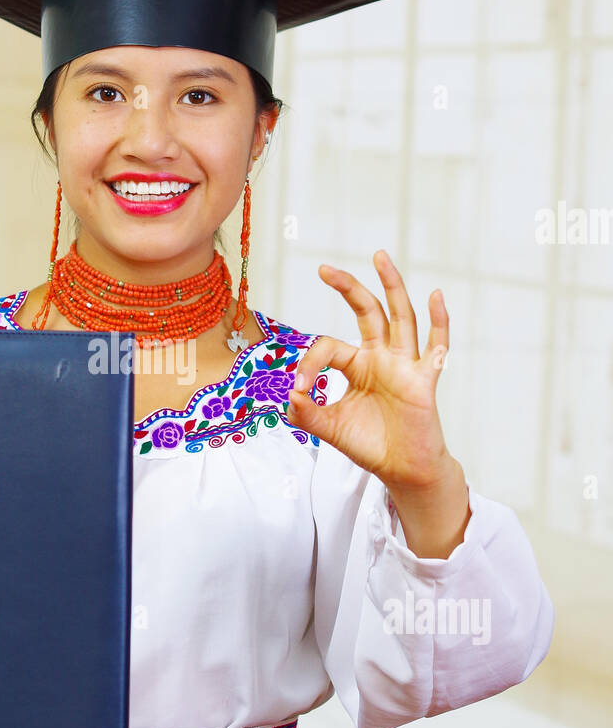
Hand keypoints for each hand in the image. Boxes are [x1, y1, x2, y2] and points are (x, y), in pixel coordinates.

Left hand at [286, 250, 454, 492]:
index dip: (310, 361)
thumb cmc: (370, 444)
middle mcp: (381, 357)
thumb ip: (307, 413)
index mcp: (357, 365)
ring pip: (399, 317)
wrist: (401, 470)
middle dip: (347, 288)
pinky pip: (434, 347)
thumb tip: (289, 395)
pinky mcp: (423, 380)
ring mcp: (405, 365)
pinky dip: (438, 321)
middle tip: (324, 268)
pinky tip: (435, 296)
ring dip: (390, 286)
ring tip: (379, 256)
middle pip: (366, 312)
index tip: (299, 386)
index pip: (330, 346)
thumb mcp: (330, 428)